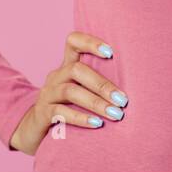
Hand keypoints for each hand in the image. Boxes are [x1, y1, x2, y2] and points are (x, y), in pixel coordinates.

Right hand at [9, 31, 129, 155]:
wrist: (34, 130)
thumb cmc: (68, 107)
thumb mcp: (80, 91)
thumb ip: (98, 84)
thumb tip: (138, 85)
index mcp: (66, 66)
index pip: (73, 42)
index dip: (90, 43)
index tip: (111, 52)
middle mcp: (55, 76)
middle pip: (76, 70)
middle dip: (102, 85)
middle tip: (122, 100)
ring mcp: (47, 94)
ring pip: (70, 91)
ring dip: (95, 102)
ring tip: (115, 114)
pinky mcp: (42, 113)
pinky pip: (60, 112)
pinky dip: (80, 117)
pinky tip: (96, 124)